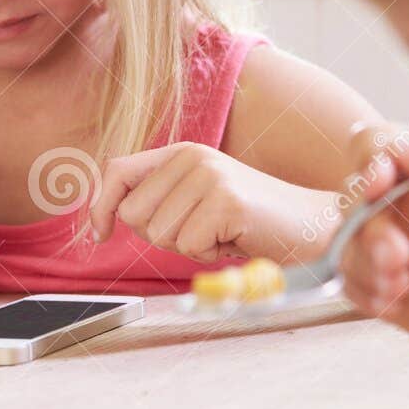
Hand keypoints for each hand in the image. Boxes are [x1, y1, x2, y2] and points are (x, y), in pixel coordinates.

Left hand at [88, 142, 336, 263]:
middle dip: (163, 236)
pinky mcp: (226, 201)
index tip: (101, 234)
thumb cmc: (249, 221)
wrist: (308, 224)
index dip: (101, 206)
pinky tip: (233, 240)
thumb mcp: (197, 200)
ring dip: (189, 247)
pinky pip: (190, 246)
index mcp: (181, 152)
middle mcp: (192, 156)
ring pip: (159, 234)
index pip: (117, 171)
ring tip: (221, 233)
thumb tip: (109, 216)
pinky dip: (209, 255)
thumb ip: (159, 199)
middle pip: (134, 214)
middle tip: (202, 231)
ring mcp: (210, 176)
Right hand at [340, 123, 408, 383]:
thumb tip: (406, 149)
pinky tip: (395, 298)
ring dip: (364, 261)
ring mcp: (398, 247)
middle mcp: (406, 204)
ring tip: (400, 282)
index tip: (381, 181)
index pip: (374, 147)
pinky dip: (365, 289)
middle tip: (399, 254)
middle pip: (354, 200)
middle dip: (369, 226)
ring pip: (349, 243)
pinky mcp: (394, 290)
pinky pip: (355, 283)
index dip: (368, 159)